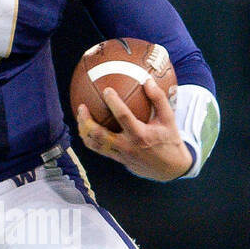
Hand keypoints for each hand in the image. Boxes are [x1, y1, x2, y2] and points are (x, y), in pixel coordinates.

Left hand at [76, 77, 192, 180]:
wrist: (170, 169)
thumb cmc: (169, 139)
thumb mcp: (169, 119)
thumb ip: (159, 99)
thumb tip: (147, 80)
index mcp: (141, 135)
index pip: (124, 117)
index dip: (114, 103)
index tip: (106, 90)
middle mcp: (128, 146)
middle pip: (100, 135)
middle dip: (87, 121)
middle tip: (81, 106)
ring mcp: (121, 155)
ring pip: (95, 145)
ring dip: (84, 131)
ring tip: (79, 117)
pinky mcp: (118, 160)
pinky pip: (99, 149)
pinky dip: (90, 139)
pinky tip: (86, 128)